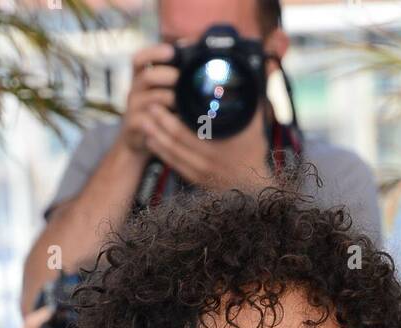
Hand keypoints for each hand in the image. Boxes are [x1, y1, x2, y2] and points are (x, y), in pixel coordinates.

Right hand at [119, 43, 178, 157]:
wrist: (137, 142)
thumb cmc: (157, 114)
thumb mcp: (163, 93)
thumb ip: (175, 78)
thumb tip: (196, 57)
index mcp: (141, 78)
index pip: (140, 59)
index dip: (154, 53)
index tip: (171, 51)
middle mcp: (135, 90)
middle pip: (147, 76)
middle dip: (169, 76)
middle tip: (185, 79)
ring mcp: (132, 109)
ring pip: (151, 100)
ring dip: (171, 99)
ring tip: (188, 102)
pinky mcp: (132, 126)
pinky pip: (146, 121)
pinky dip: (162, 121)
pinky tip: (177, 122)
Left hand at [137, 101, 271, 191]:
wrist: (255, 184)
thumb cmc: (255, 150)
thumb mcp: (255, 123)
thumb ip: (250, 97)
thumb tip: (251, 69)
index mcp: (218, 144)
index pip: (186, 128)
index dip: (170, 115)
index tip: (161, 100)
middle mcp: (207, 160)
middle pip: (174, 139)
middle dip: (158, 122)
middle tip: (149, 106)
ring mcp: (200, 172)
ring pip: (170, 153)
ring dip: (155, 135)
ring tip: (145, 121)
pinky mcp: (195, 180)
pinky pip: (173, 165)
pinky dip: (161, 151)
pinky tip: (152, 140)